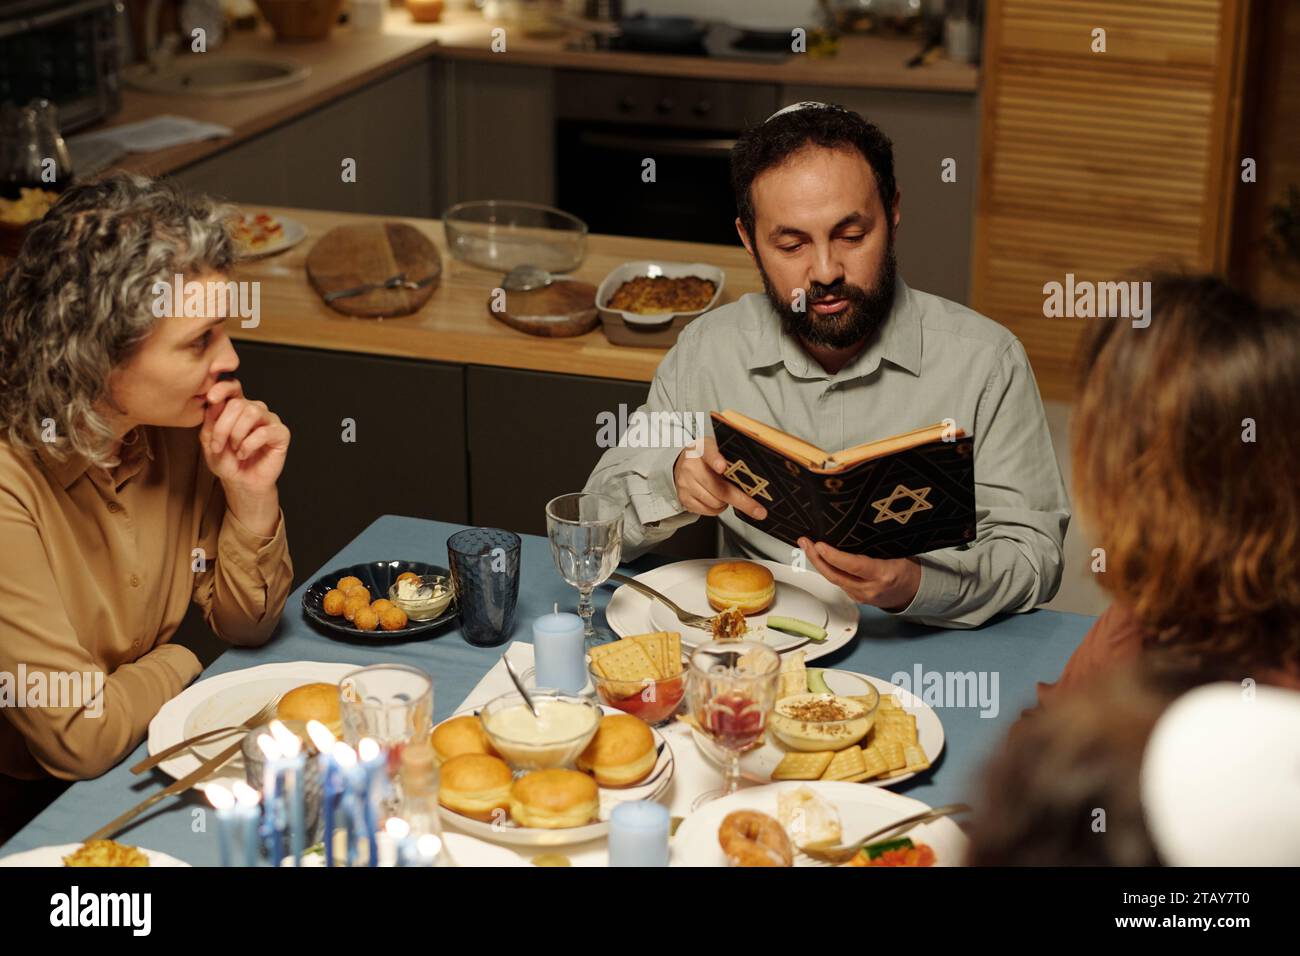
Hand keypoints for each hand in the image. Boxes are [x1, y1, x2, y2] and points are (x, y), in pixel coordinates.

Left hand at [199, 380, 289, 534]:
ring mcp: (269, 420)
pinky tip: (244, 454)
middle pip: (238, 403)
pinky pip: (264, 432)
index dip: (222, 388)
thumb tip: (214, 401)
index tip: (210, 398)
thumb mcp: (209, 440)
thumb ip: (210, 419)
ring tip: (233, 448)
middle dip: (223, 426)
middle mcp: (255, 409)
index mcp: (237, 406)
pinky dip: (249, 445)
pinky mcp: (281, 434)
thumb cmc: (226, 461)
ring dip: (236, 434)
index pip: (233, 386)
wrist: (241, 482)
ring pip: (251, 412)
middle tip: (217, 445)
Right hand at [673, 437, 767, 521]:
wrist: (682, 464)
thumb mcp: (717, 450)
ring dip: (727, 502)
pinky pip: (708, 511)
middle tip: (759, 510)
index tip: (722, 467)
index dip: (716, 460)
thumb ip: (731, 459)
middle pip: (720, 488)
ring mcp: (686, 483)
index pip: (709, 453)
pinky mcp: (684, 498)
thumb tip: (756, 480)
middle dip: (743, 501)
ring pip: (716, 502)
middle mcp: (691, 465)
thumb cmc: (706, 458)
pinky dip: (717, 509)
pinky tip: (716, 499)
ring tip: (726, 492)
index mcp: (703, 449)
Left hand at [797, 537, 920, 610]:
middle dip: (817, 558)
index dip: (834, 556)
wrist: (912, 592)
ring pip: (834, 580)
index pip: (854, 566)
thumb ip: (876, 546)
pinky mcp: (855, 598)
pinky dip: (827, 570)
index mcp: (883, 574)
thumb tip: (852, 528)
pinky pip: (838, 582)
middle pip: (836, 576)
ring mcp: (861, 596)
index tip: (819, 545)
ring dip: (818, 563)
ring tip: (807, 547)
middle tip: (805, 542)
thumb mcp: (897, 553)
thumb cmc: (906, 570)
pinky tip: (819, 559)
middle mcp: (870, 588)